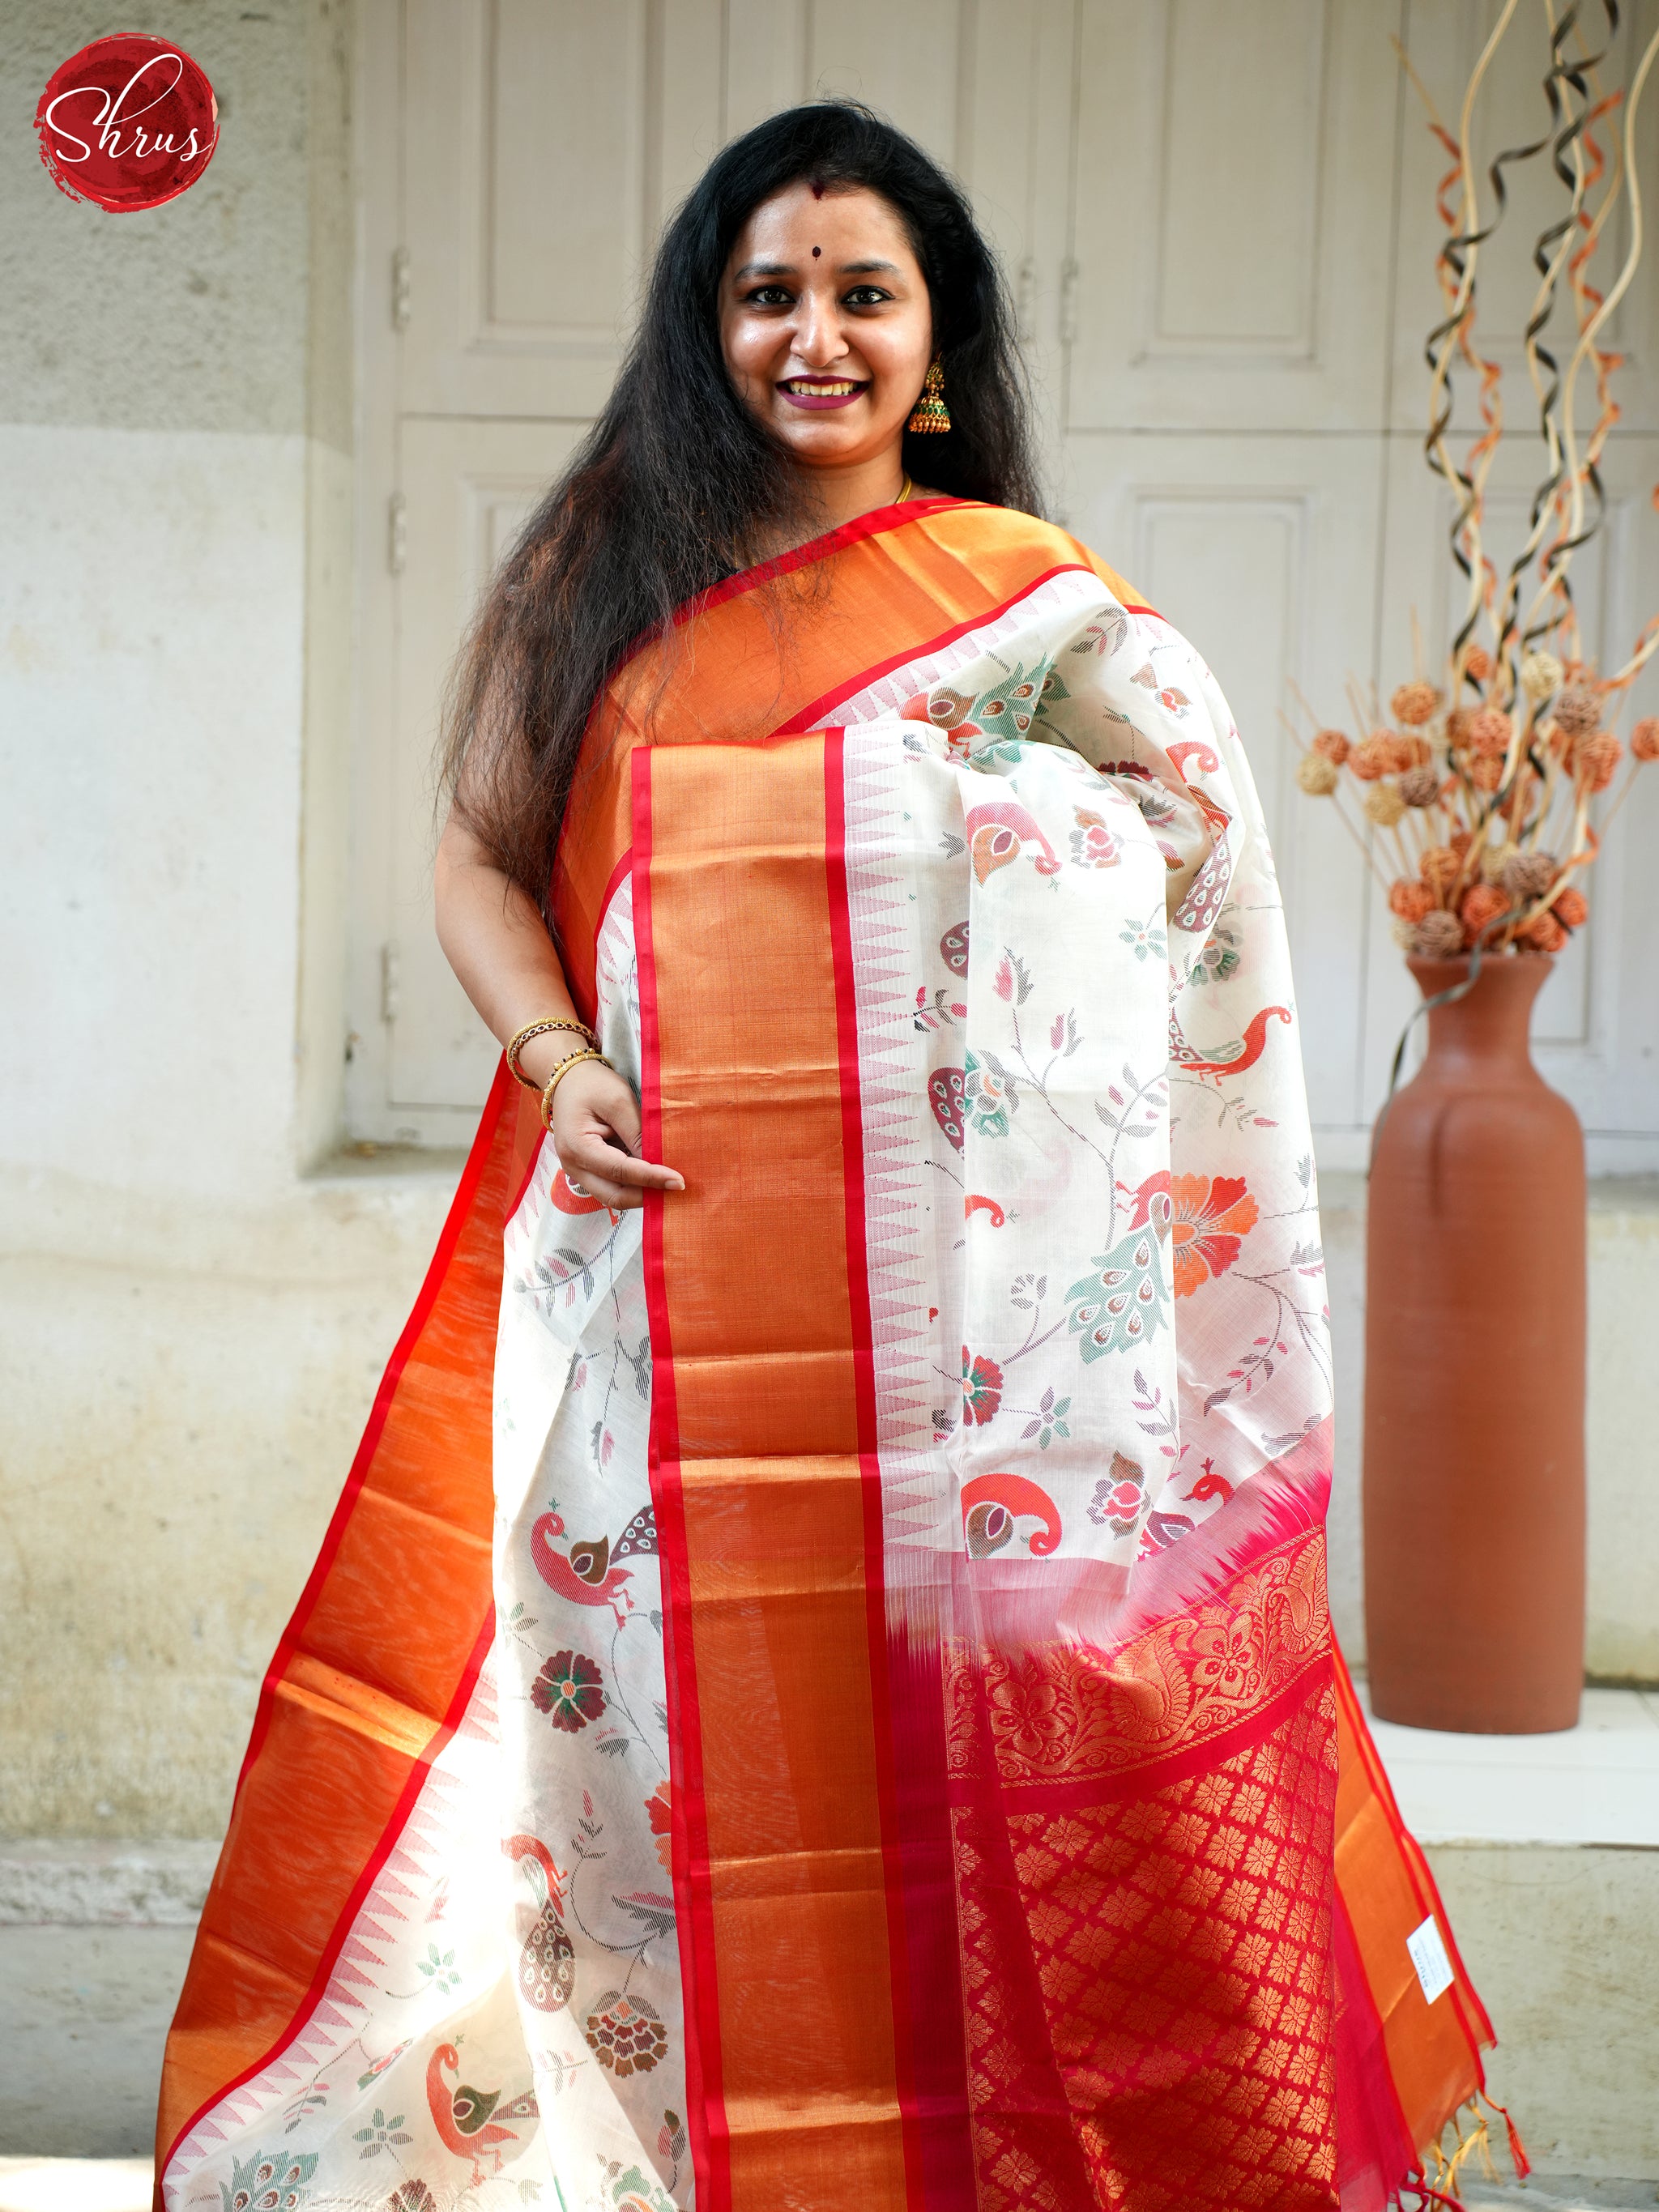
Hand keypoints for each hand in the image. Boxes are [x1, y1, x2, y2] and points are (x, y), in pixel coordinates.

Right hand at [548, 1057, 682, 1211]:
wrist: (570, 1081)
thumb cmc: (593, 1085)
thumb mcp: (619, 1101)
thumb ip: (637, 1133)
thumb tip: (658, 1162)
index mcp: (577, 1147)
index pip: (620, 1171)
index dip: (651, 1178)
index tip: (678, 1181)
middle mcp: (574, 1166)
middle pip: (614, 1196)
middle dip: (646, 1195)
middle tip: (676, 1189)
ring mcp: (579, 1172)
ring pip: (614, 1196)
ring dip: (642, 1193)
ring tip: (668, 1185)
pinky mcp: (588, 1171)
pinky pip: (613, 1186)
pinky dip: (634, 1186)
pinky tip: (654, 1179)